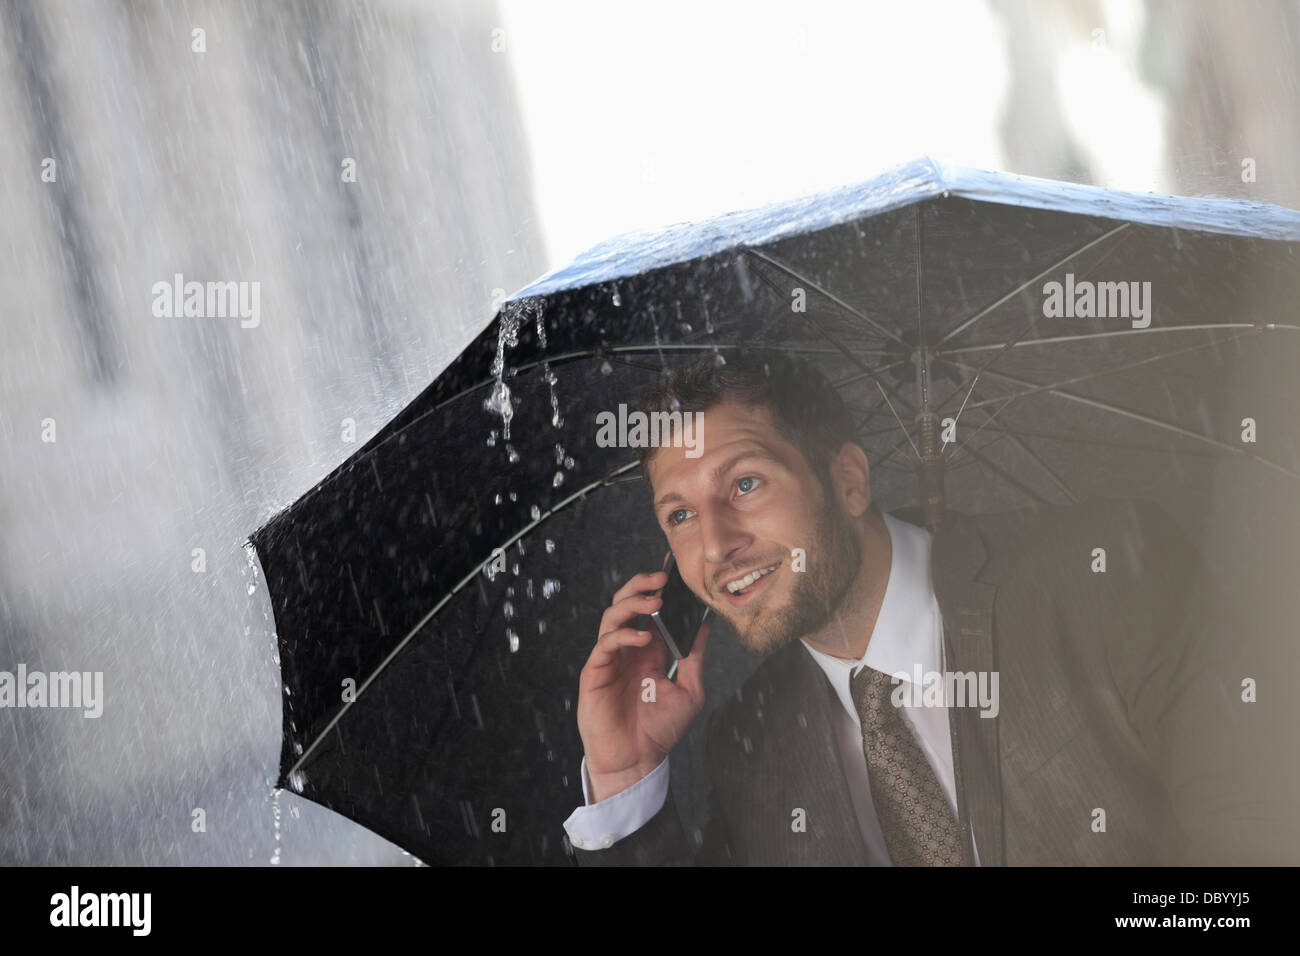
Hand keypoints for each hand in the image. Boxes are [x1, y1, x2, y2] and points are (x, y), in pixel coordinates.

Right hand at [576, 567, 711, 801]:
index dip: (659, 589)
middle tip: (661, 577)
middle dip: (641, 585)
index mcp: (649, 651)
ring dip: (632, 604)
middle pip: (626, 604)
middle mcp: (628, 649)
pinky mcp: (596, 671)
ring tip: (655, 602)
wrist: (638, 761)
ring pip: (612, 616)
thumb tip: (707, 624)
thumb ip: (695, 657)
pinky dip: (624, 636)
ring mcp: (611, 659)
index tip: (673, 570)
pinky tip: (644, 640)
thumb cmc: (660, 730)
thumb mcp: (690, 690)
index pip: (651, 611)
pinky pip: (605, 644)